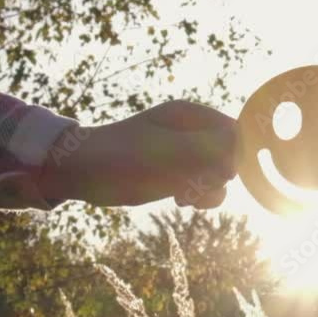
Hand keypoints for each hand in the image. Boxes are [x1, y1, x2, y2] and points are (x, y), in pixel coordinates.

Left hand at [39, 100, 235, 207]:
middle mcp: (192, 131)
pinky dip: (201, 197)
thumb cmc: (119, 156)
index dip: (234, 154)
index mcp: (190, 115)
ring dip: (210, 190)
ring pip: (220, 174)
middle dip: (218, 175)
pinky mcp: (179, 173)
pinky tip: (182, 201)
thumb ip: (203, 151)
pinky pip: (205, 186)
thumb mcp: (163, 152)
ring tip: (186, 196)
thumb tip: (235, 163)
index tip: (219, 173)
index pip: (233, 131)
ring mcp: (186, 153)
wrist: (82, 172)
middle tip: (193, 184)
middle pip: (230, 155)